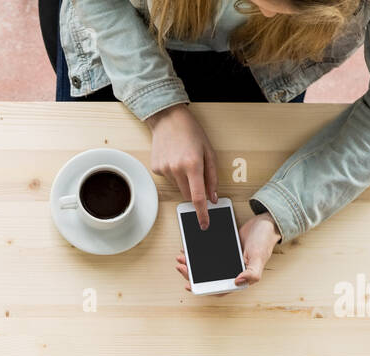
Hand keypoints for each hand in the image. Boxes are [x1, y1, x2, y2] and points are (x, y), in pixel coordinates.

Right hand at [147, 104, 216, 228]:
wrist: (168, 119)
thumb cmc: (191, 132)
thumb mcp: (208, 152)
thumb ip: (212, 177)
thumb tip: (212, 197)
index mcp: (193, 165)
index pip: (198, 197)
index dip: (202, 213)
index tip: (204, 224)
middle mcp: (177, 169)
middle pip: (187, 194)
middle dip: (194, 190)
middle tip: (195, 173)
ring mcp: (164, 170)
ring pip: (178, 186)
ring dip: (183, 179)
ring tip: (183, 159)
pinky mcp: (156, 168)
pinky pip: (169, 178)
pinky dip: (173, 172)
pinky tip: (173, 157)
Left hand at [175, 211, 279, 292]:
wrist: (265, 223)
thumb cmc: (265, 241)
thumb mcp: (259, 257)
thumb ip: (252, 273)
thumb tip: (237, 282)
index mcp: (240, 278)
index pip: (218, 289)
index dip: (203, 290)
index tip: (189, 285)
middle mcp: (232, 272)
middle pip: (207, 278)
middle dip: (192, 274)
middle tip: (180, 266)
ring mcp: (226, 261)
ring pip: (205, 267)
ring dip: (192, 264)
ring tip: (181, 257)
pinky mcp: (223, 251)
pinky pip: (207, 255)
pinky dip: (197, 254)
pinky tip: (188, 250)